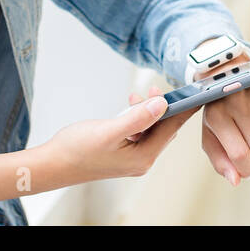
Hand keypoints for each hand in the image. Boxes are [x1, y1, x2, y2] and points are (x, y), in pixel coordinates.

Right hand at [45, 91, 197, 184]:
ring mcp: (132, 156)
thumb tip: (162, 104)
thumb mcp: (109, 131)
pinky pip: (139, 131)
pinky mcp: (123, 151)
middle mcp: (141, 159)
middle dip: (165, 106)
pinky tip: (130, 105)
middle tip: (160, 87)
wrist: (52, 164)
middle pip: (164, 129)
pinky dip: (138, 116)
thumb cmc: (76, 150)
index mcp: (143, 157)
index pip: (171, 129)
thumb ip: (137, 117)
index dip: (185, 109)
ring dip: (149, 110)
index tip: (197, 93)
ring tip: (138, 95)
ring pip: (151, 128)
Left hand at [200, 73, 249, 186]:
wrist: (228, 80)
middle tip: (247, 141)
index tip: (245, 169)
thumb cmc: (219, 115)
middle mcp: (237, 100)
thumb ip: (221, 162)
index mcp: (216, 115)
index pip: (239, 154)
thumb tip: (237, 180)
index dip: (245, 170)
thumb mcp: (212, 137)